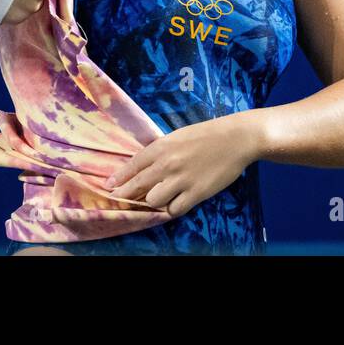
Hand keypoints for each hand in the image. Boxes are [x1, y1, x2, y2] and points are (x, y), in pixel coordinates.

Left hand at [101, 112, 261, 215]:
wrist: (236, 138)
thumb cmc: (207, 135)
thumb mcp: (178, 137)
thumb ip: (160, 152)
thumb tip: (144, 169)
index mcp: (162, 147)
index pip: (133, 166)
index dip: (119, 178)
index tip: (108, 186)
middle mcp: (168, 164)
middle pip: (137, 186)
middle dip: (125, 195)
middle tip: (118, 200)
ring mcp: (181, 180)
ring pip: (153, 201)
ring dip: (153, 202)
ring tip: (158, 198)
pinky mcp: (196, 193)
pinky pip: (174, 209)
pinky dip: (172, 208)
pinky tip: (174, 203)